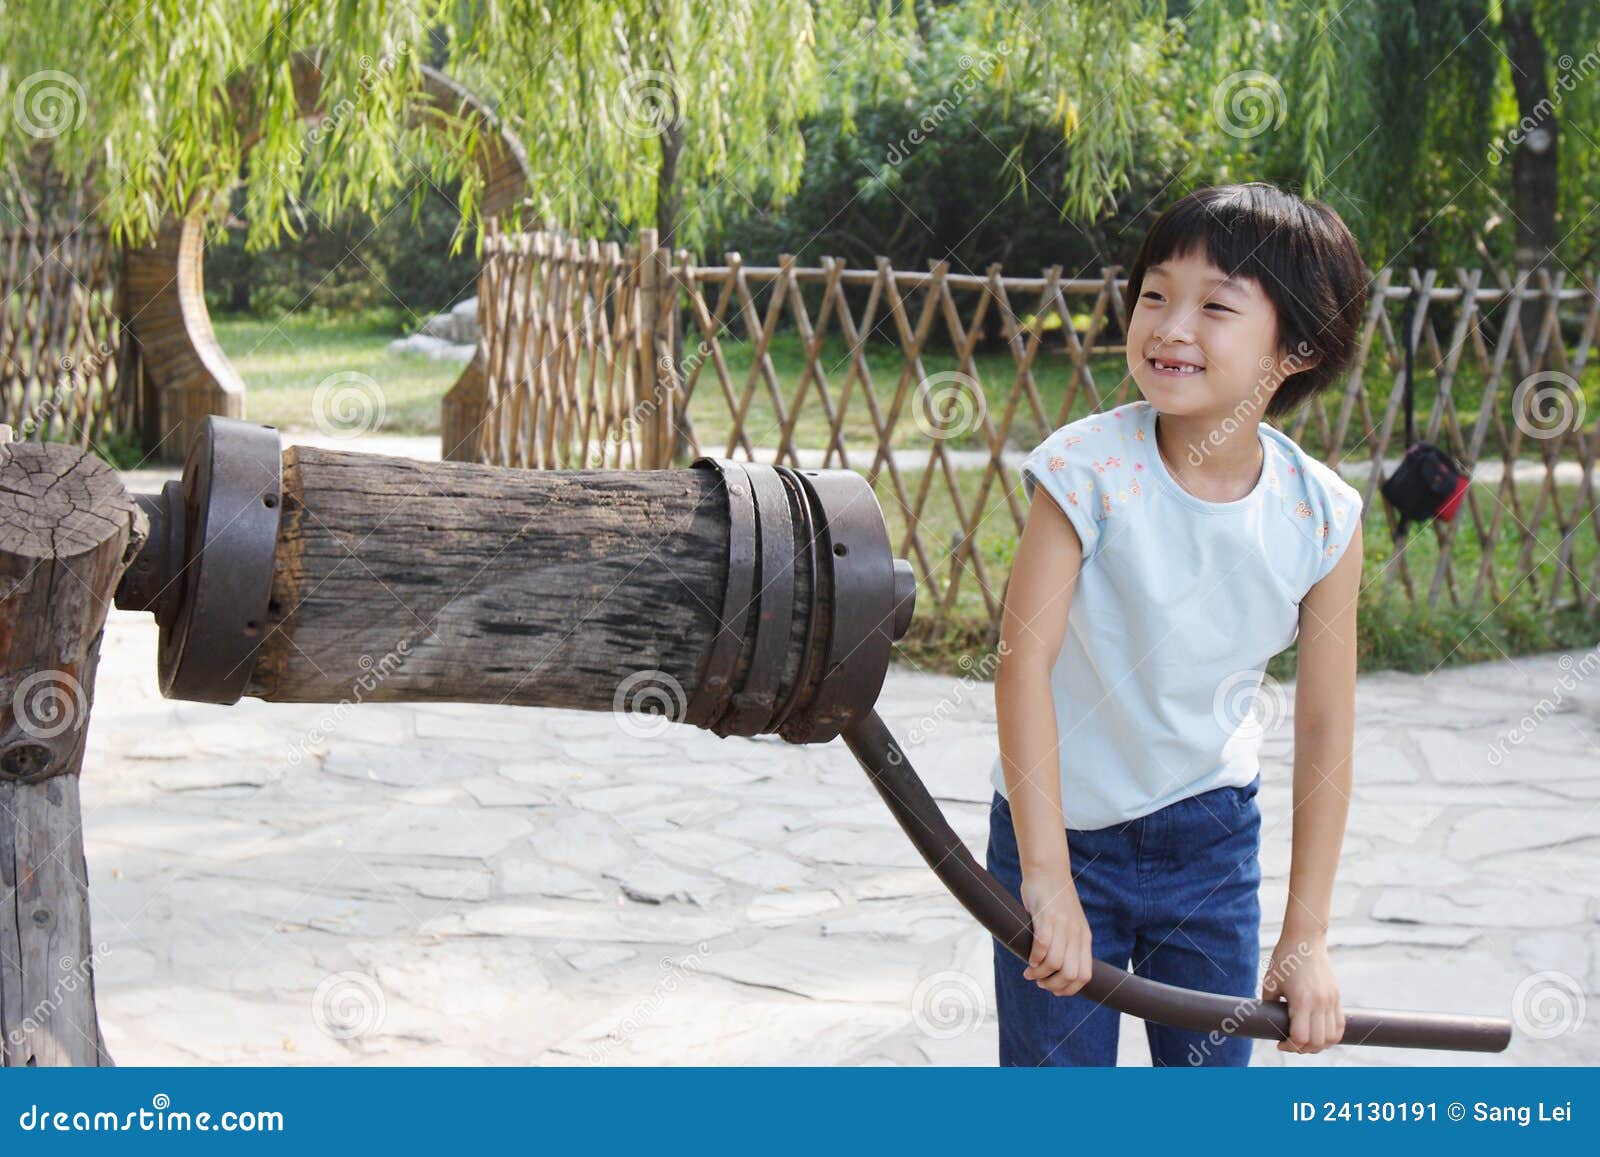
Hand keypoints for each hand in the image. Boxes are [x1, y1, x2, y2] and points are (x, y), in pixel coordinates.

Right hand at [1020, 866, 1094, 996]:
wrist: (1048, 870)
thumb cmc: (1054, 898)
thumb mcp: (1069, 923)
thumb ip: (1067, 942)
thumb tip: (1056, 966)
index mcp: (1084, 937)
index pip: (1084, 975)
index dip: (1069, 989)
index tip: (1054, 989)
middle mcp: (1076, 934)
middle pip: (1070, 974)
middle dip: (1053, 985)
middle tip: (1040, 982)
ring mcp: (1062, 925)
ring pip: (1055, 964)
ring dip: (1040, 974)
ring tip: (1030, 973)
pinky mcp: (1046, 917)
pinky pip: (1042, 946)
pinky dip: (1034, 959)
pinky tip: (1028, 959)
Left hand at [1262, 934, 1344, 1052]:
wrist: (1305, 939)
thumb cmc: (1285, 958)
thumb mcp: (1270, 982)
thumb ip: (1269, 1004)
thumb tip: (1268, 1023)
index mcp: (1302, 1001)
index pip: (1301, 1038)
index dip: (1290, 1046)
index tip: (1280, 1044)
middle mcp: (1320, 1003)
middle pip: (1318, 1042)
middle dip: (1303, 1049)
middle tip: (1290, 1043)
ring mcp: (1331, 1001)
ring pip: (1332, 1038)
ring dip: (1319, 1045)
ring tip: (1305, 1040)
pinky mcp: (1337, 997)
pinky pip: (1340, 1025)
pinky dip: (1332, 1036)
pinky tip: (1318, 1033)